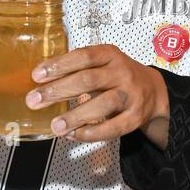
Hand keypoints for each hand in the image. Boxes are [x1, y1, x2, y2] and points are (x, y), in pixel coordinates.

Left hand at [26, 45, 169, 145]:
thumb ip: (77, 69)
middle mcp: (122, 73)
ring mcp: (131, 95)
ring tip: (55, 126)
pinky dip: (91, 133)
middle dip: (58, 91)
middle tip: (34, 101)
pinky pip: (113, 127)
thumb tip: (41, 82)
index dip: (59, 65)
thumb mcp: (102, 63)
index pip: (83, 56)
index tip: (37, 75)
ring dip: (76, 115)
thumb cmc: (119, 77)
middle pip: (88, 80)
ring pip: (103, 104)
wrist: (154, 91)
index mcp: (110, 55)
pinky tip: (74, 134)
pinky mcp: (135, 117)